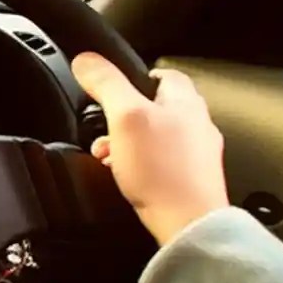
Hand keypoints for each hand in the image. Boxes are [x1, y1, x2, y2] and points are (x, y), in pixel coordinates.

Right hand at [71, 52, 229, 244]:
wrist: (188, 223)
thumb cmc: (164, 172)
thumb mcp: (125, 117)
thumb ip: (106, 84)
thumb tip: (86, 60)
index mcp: (186, 101)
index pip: (161, 73)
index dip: (133, 76)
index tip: (114, 85)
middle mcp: (196, 124)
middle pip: (153, 107)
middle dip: (123, 116)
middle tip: (105, 127)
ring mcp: (196, 154)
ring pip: (154, 136)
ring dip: (127, 142)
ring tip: (110, 155)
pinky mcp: (190, 179)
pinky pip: (160, 162)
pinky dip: (140, 165)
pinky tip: (127, 176)